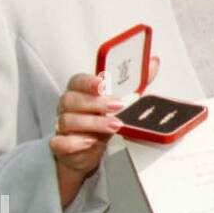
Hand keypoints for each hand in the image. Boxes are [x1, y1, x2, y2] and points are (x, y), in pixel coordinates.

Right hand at [51, 56, 158, 179]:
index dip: (88, 81)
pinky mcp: (60, 145)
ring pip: (68, 121)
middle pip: (72, 99)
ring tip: (115, 126)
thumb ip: (135, 83)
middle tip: (118, 106)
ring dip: (94, 123)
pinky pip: (60, 142)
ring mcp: (62, 126)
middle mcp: (67, 107)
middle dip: (96, 102)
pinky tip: (90, 142)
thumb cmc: (100, 120)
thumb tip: (153, 62)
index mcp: (79, 91)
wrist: (86, 150)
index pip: (77, 81)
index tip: (103, 83)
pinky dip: (74, 142)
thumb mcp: (119, 101)